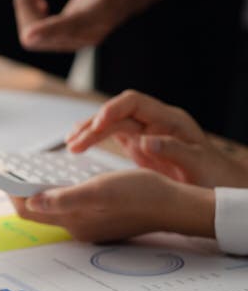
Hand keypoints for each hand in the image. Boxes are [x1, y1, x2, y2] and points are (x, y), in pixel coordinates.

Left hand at [10, 169, 214, 242]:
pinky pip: (68, 205)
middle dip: (22, 190)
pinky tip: (62, 176)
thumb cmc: (139, 193)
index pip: (27, 211)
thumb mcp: (99, 189)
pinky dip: (58, 191)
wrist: (174, 204)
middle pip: (37, 211)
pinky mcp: (99, 218)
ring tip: (31, 169)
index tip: (0, 174)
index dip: (11, 193)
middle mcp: (76, 226)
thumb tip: (29, 203)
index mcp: (72, 220)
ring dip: (39, 190)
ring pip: (52, 207)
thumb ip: (63, 199)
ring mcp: (88, 223)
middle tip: (12, 168)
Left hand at [15, 0, 135, 50]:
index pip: (73, 25)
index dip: (49, 29)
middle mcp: (89, 34)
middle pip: (40, 33)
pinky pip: (33, 39)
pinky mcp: (65, 43)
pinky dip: (28, 17)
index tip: (29, 34)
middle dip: (26, 6)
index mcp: (103, 11)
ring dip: (25, 10)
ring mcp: (76, 43)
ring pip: (31, 39)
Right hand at [65, 90, 247, 186]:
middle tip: (74, 143)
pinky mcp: (137, 144)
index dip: (112, 109)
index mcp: (169, 119)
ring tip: (69, 143)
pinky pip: (110, 134)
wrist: (220, 188)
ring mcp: (144, 131)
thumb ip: (174, 150)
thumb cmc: (214, 177)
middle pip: (116, 113)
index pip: (133, 102)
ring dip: (88, 131)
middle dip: (93, 125)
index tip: (98, 124)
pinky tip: (78, 142)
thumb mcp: (198, 164)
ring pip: (110, 123)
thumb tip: (145, 140)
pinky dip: (93, 137)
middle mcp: (154, 121)